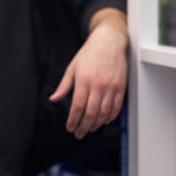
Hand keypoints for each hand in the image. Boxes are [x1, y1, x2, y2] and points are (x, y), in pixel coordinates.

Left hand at [48, 10, 127, 138]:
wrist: (109, 41)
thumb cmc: (89, 53)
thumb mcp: (72, 67)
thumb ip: (64, 86)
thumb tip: (53, 99)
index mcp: (83, 80)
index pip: (77, 106)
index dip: (73, 120)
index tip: (70, 128)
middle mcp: (98, 84)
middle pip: (90, 112)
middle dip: (83, 126)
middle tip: (79, 134)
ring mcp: (111, 86)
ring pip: (104, 112)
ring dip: (96, 124)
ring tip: (89, 129)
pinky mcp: (121, 87)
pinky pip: (116, 107)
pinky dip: (110, 117)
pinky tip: (103, 121)